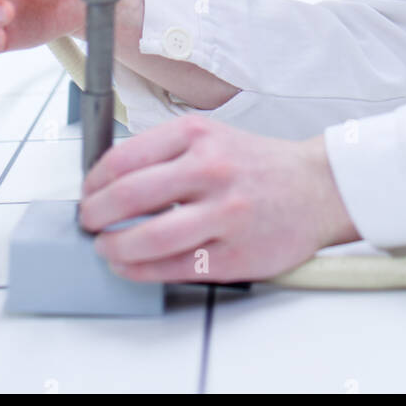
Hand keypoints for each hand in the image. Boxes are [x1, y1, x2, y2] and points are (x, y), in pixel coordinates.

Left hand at [79, 116, 359, 282]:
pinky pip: (173, 267)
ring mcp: (223, 215)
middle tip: (88, 222)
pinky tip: (131, 265)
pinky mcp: (234, 255)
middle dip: (95, 214)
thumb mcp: (212, 137)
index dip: (94, 181)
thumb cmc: (259, 165)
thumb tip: (111, 180)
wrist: (317, 188)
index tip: (88, 192)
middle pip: (129, 196)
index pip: (124, 158)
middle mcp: (210, 170)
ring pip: (148, 238)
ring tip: (106, 247)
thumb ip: (166, 152)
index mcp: (198, 135)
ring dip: (113, 247)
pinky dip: (140, 270)